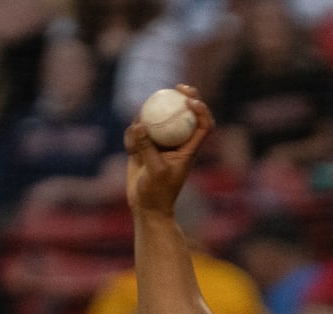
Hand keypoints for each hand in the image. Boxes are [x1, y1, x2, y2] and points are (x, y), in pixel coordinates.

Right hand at [126, 84, 214, 217]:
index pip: (203, 125)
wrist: (146, 206)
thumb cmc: (158, 192)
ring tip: (141, 115)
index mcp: (189, 149)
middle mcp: (177, 143)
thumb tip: (140, 124)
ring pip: (157, 120)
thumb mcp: (154, 170)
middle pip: (184, 114)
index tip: (190, 100)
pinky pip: (137, 133)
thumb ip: (147, 147)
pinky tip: (130, 146)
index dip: (202, 110)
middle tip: (176, 87)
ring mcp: (160, 143)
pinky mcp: (143, 147)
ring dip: (149, 115)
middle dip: (184, 97)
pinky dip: (132, 136)